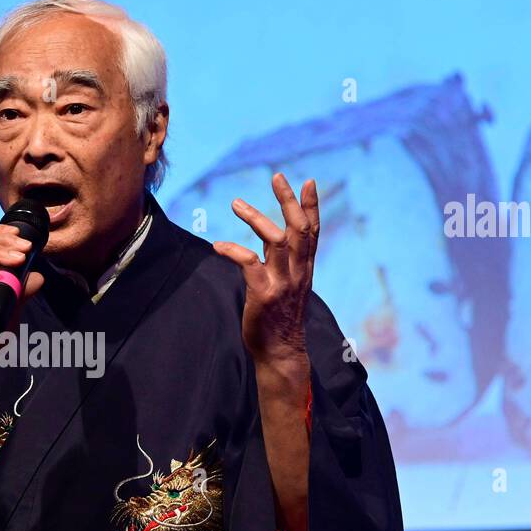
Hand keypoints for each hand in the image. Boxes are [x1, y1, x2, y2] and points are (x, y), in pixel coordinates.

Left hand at [213, 172, 318, 368]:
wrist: (281, 353)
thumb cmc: (279, 320)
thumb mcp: (288, 287)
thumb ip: (283, 263)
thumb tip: (272, 242)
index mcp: (304, 269)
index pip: (311, 231)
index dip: (311, 205)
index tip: (308, 181)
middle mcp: (298, 272)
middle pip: (298, 229)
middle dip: (288, 200)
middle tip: (277, 176)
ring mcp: (282, 283)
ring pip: (276, 241)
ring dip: (256, 218)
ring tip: (236, 203)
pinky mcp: (264, 294)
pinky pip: (249, 264)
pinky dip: (233, 250)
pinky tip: (218, 244)